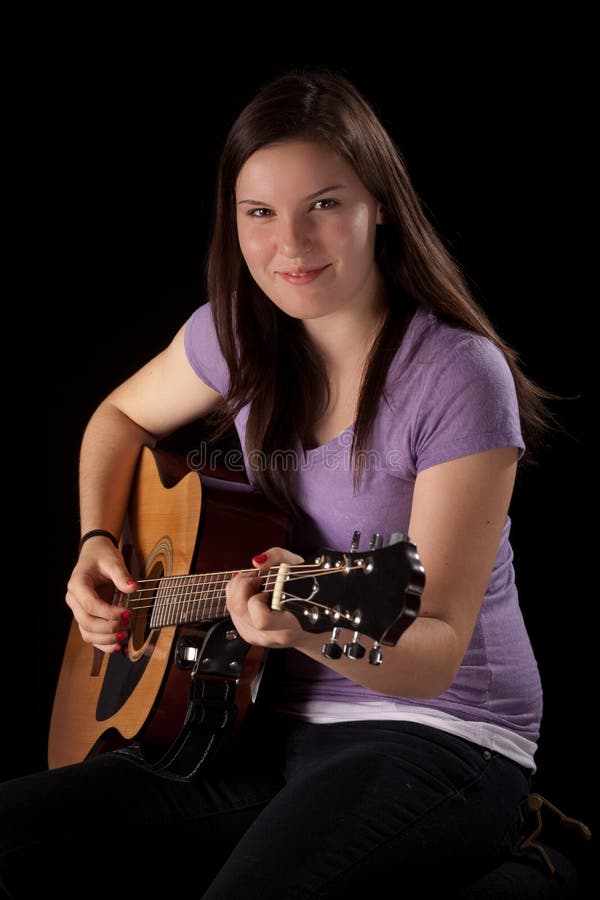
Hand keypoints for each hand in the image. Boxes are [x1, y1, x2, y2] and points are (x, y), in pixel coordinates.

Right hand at [65, 537, 136, 652]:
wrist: (94, 554)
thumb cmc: (101, 556)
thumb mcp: (113, 560)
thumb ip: (122, 575)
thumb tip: (133, 588)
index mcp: (77, 584)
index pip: (91, 605)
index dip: (109, 613)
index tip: (127, 612)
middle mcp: (74, 599)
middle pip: (86, 622)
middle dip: (108, 627)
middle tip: (126, 623)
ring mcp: (78, 609)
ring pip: (86, 632)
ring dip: (105, 639)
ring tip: (123, 636)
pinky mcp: (86, 616)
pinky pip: (90, 635)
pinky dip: (102, 644)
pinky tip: (117, 646)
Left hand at [225, 547, 304, 647]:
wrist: (315, 621)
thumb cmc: (309, 593)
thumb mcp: (299, 566)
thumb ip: (278, 557)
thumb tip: (257, 562)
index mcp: (288, 626)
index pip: (261, 620)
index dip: (258, 598)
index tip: (266, 586)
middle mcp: (271, 636)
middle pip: (239, 610)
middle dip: (242, 586)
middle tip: (256, 577)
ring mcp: (258, 639)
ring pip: (232, 612)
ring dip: (238, 591)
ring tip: (255, 583)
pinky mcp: (250, 636)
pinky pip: (233, 615)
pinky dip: (238, 599)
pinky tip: (251, 594)